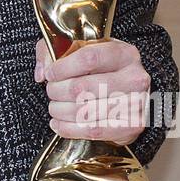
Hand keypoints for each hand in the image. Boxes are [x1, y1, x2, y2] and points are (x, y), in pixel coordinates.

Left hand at [34, 37, 149, 143]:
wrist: (129, 96)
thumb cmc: (102, 71)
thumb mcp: (81, 50)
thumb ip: (55, 51)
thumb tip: (42, 73)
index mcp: (124, 54)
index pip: (88, 58)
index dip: (63, 67)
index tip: (50, 74)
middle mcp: (135, 77)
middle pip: (83, 87)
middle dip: (57, 91)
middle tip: (51, 92)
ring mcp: (137, 103)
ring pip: (85, 111)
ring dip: (60, 111)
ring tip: (54, 108)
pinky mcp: (132, 126)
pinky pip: (92, 130)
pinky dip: (69, 129)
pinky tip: (58, 124)